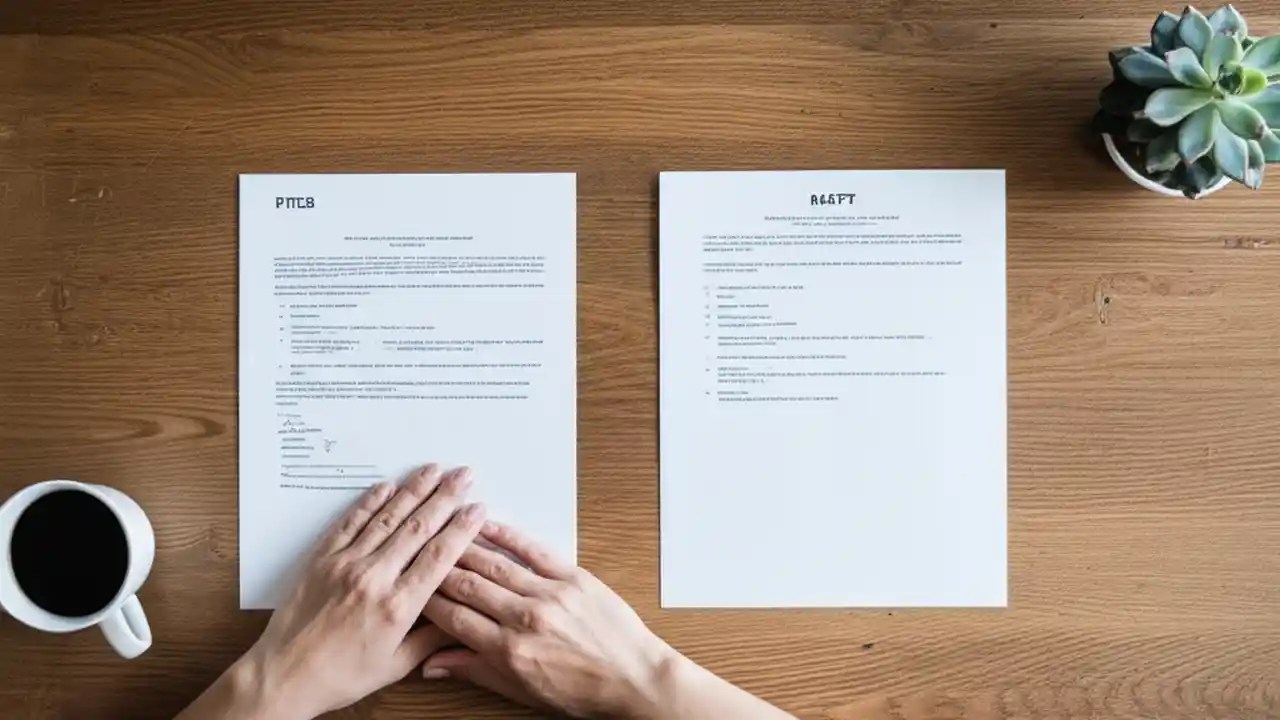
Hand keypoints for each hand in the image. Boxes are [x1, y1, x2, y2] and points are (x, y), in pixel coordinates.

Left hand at [181, 465, 486, 719]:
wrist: (285, 676)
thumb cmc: (339, 676)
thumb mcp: (395, 666)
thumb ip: (431, 638)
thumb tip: (460, 616)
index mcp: (397, 607)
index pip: (439, 556)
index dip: (461, 528)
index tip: (477, 510)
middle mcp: (373, 579)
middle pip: (418, 528)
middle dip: (445, 497)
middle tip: (462, 476)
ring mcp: (345, 565)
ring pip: (387, 518)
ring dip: (413, 490)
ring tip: (432, 470)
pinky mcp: (322, 559)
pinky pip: (351, 522)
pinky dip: (371, 502)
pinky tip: (387, 486)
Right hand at [421, 521, 674, 717]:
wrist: (634, 679)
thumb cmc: (583, 692)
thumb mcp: (523, 692)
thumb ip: (476, 671)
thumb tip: (432, 665)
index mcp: (509, 651)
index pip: (453, 619)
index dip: (426, 602)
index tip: (410, 589)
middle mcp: (526, 618)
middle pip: (467, 587)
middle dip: (438, 570)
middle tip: (418, 552)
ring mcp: (550, 594)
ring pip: (494, 565)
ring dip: (464, 546)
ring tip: (442, 531)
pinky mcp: (573, 577)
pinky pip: (533, 549)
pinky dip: (506, 535)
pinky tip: (486, 524)